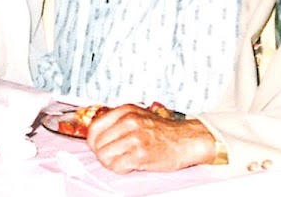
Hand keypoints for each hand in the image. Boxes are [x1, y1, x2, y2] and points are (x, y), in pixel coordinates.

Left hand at [87, 104, 216, 173]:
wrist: (186, 140)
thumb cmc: (162, 131)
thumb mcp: (138, 115)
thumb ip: (118, 121)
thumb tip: (96, 134)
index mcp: (125, 111)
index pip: (94, 127)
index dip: (94, 141)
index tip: (100, 147)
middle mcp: (128, 122)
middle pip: (97, 144)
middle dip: (103, 153)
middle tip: (115, 156)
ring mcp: (134, 138)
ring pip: (104, 156)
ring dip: (111, 162)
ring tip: (123, 160)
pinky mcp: (140, 154)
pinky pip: (116, 166)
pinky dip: (120, 169)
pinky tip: (130, 165)